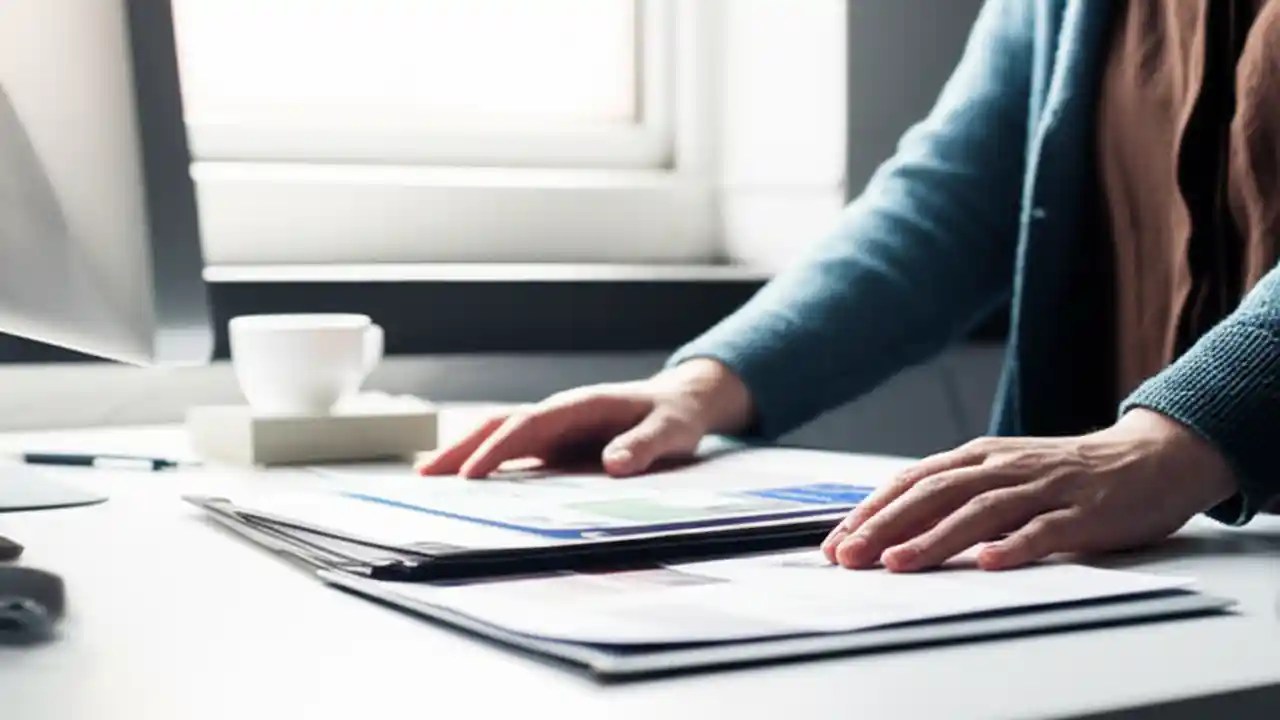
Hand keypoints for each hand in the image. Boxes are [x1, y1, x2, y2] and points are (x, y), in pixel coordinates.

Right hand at [417, 359, 752, 478]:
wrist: (680, 402)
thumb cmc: (674, 415)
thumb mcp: (672, 430)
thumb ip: (645, 445)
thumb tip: (613, 464)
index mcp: (581, 405)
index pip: (530, 425)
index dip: (498, 448)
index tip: (471, 473)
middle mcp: (560, 413)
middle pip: (500, 425)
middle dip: (462, 447)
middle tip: (426, 474)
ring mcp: (555, 428)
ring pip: (500, 435)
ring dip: (464, 452)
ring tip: (427, 475)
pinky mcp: (556, 444)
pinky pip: (514, 451)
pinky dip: (485, 462)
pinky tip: (464, 482)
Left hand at [821, 409, 1237, 571]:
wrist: (1148, 458)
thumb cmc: (1065, 474)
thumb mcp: (1003, 475)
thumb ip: (955, 495)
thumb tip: (895, 526)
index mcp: (979, 458)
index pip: (912, 482)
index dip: (871, 510)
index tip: (836, 540)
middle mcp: (1004, 467)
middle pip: (933, 494)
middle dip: (885, 526)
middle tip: (849, 555)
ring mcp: (1043, 488)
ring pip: (979, 511)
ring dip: (933, 538)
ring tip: (897, 563)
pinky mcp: (1082, 512)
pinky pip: (1044, 529)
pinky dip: (1014, 544)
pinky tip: (989, 561)